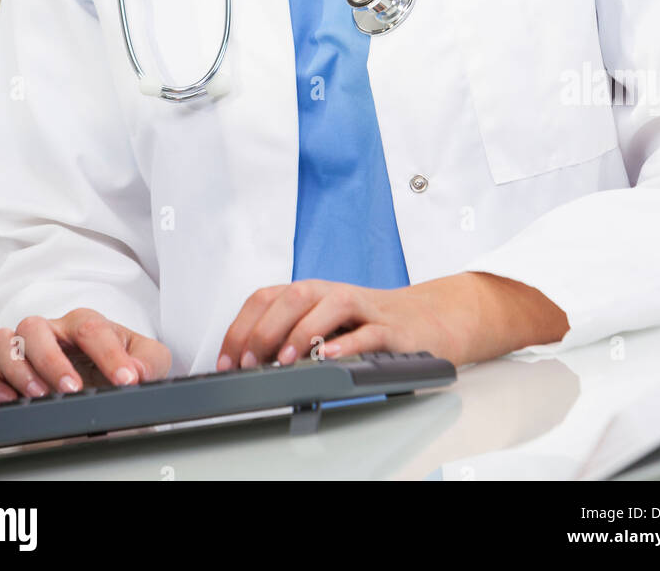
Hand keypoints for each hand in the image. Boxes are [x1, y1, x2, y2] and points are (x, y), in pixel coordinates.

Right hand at [0, 309, 171, 405]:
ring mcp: (20, 351)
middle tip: (73, 390)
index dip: (109, 354)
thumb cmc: (115, 368)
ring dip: (18, 367)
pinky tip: (8, 400)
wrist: (96, 389)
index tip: (125, 380)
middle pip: (36, 326)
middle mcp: (49, 333)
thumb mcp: (145, 363)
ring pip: (1, 340)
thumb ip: (149, 362)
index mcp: (84, 324)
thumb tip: (137, 371)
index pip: (92, 327)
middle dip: (53, 359)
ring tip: (39, 395)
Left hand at [216, 273, 569, 370]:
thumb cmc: (372, 326)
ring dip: (300, 332)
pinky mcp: (392, 329)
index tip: (227, 359)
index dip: (242, 325)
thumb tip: (248, 364)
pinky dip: (346, 345)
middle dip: (264, 329)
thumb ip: (294, 337)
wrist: (432, 319)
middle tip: (248, 361)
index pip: (267, 297)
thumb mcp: (328, 327)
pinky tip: (330, 358)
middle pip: (293, 296)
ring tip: (283, 359)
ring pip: (328, 306)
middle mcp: (335, 294)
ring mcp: (365, 308)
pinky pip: (367, 333)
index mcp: (314, 294)